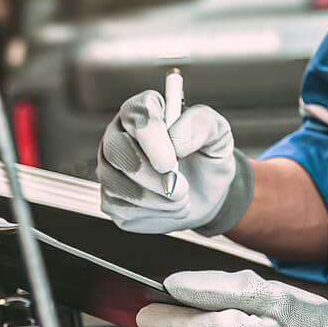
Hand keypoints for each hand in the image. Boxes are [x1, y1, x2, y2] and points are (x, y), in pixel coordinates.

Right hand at [97, 90, 250, 234]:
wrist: (203, 194)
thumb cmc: (206, 158)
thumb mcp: (218, 135)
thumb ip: (202, 124)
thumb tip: (175, 138)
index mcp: (143, 112)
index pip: (135, 113)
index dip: (150, 137)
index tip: (170, 161)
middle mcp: (118, 136)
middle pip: (115, 149)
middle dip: (149, 174)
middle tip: (179, 189)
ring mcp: (109, 168)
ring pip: (115, 183)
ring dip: (155, 198)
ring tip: (181, 198)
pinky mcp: (110, 199)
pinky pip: (119, 208)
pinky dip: (150, 213)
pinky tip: (167, 208)